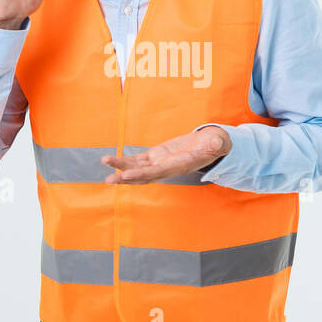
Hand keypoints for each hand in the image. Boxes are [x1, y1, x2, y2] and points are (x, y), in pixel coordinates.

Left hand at [101, 127, 231, 184]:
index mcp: (178, 166)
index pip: (157, 173)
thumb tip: (216, 142)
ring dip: (121, 168)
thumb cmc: (214, 144)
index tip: (126, 176)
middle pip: (143, 176)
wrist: (209, 146)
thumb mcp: (217, 143)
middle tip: (109, 179)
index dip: (141, 175)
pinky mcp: (156, 156)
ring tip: (104, 163)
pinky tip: (111, 160)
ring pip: (137, 168)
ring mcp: (159, 163)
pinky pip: (137, 160)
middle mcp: (166, 168)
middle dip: (126, 178)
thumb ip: (216, 144)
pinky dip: (124, 160)